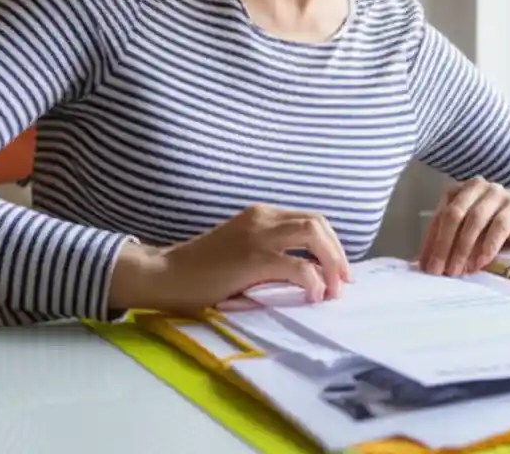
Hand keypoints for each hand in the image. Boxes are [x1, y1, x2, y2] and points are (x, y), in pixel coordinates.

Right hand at [108, 204, 350, 315]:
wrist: (165, 274)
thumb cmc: (201, 271)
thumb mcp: (242, 253)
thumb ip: (272, 254)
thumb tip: (310, 274)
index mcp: (262, 214)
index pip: (311, 219)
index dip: (332, 245)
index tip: (338, 272)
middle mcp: (263, 217)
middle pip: (319, 223)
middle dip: (338, 253)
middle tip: (343, 283)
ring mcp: (258, 234)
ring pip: (314, 235)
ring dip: (332, 263)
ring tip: (332, 290)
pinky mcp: (254, 258)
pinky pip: (299, 265)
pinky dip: (313, 280)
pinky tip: (312, 296)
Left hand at [417, 178, 509, 276]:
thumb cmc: (494, 226)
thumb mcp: (469, 231)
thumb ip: (449, 241)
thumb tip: (422, 263)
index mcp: (459, 191)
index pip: (439, 216)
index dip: (430, 242)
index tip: (425, 266)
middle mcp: (476, 188)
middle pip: (454, 215)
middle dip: (443, 245)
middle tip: (439, 270)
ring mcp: (497, 194)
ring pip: (475, 219)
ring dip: (463, 248)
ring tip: (458, 270)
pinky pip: (499, 225)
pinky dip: (488, 245)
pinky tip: (481, 262)